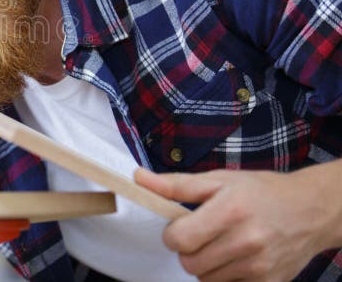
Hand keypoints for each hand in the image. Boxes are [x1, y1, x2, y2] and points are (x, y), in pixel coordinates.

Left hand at [134, 166, 334, 280]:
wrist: (310, 209)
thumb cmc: (260, 191)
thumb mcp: (218, 179)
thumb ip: (176, 185)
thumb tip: (138, 179)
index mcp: (230, 211)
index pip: (179, 240)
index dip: (173, 234)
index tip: (181, 226)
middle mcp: (247, 241)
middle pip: (189, 264)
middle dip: (188, 250)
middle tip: (203, 235)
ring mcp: (260, 266)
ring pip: (206, 279)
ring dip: (206, 265)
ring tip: (222, 244)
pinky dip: (225, 277)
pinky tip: (236, 258)